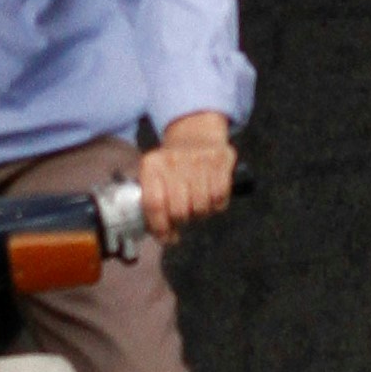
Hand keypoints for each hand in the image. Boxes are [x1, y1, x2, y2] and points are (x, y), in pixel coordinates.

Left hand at [137, 113, 235, 244]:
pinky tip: (210, 197)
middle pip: (179, 210)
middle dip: (182, 220)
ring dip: (200, 213)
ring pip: (201, 207)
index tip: (167, 237)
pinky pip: (220, 197)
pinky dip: (216, 204)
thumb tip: (163, 237)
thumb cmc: (173, 168)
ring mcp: (197, 157)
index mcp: (151, 165)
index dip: (160, 227)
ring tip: (197, 203)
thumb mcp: (154, 179)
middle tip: (184, 216)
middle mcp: (172, 159)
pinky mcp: (220, 158)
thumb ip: (153, 206)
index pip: (153, 204)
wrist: (195, 134)